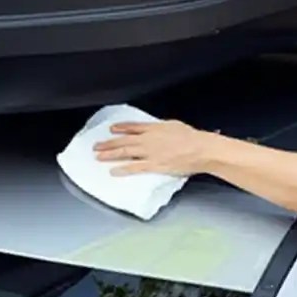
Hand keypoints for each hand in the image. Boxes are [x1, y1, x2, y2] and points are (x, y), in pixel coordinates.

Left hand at [93, 120, 217, 176]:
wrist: (200, 149)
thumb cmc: (191, 137)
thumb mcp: (173, 125)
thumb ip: (160, 128)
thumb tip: (154, 129)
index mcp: (154, 128)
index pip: (132, 127)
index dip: (120, 128)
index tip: (111, 129)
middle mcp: (148, 139)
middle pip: (124, 140)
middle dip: (108, 143)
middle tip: (96, 145)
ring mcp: (149, 153)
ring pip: (125, 153)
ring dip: (110, 154)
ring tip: (99, 156)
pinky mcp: (153, 165)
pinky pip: (134, 167)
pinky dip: (122, 169)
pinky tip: (113, 171)